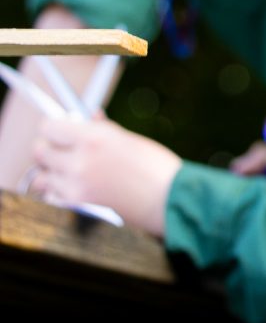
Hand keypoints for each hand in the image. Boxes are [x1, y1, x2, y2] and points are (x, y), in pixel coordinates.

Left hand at [27, 116, 180, 236]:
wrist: (169, 200)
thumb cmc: (156, 167)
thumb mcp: (129, 140)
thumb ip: (101, 129)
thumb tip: (88, 117)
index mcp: (94, 138)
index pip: (49, 128)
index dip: (53, 128)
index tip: (60, 130)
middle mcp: (79, 160)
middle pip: (39, 151)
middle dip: (49, 148)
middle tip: (63, 149)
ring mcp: (75, 185)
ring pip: (41, 177)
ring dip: (51, 173)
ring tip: (70, 171)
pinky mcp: (76, 205)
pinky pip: (51, 197)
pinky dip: (57, 193)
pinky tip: (75, 188)